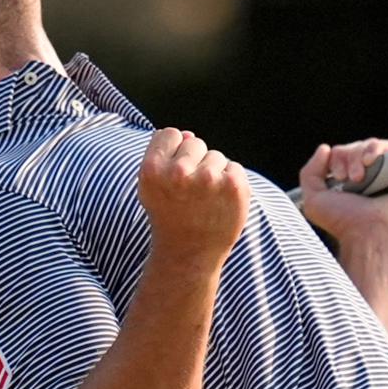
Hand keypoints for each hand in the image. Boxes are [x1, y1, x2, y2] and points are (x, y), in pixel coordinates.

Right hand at [138, 128, 249, 271]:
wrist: (189, 254)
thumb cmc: (169, 216)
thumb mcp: (152, 186)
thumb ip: (164, 154)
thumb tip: (189, 133)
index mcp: (152, 169)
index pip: (170, 134)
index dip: (173, 152)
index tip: (172, 176)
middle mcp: (178, 172)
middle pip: (194, 142)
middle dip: (194, 162)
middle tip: (189, 193)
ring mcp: (208, 179)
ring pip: (216, 156)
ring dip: (214, 174)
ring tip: (204, 201)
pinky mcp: (234, 187)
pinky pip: (234, 168)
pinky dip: (231, 183)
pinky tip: (220, 204)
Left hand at [298, 138, 387, 245]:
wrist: (372, 233)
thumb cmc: (344, 222)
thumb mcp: (314, 201)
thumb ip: (309, 173)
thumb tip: (324, 149)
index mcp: (347, 181)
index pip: (339, 154)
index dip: (336, 160)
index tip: (338, 177)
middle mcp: (367, 175)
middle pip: (353, 148)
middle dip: (348, 158)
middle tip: (352, 179)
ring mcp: (385, 172)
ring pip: (370, 145)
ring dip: (360, 155)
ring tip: (361, 176)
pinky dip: (378, 148)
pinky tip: (371, 161)